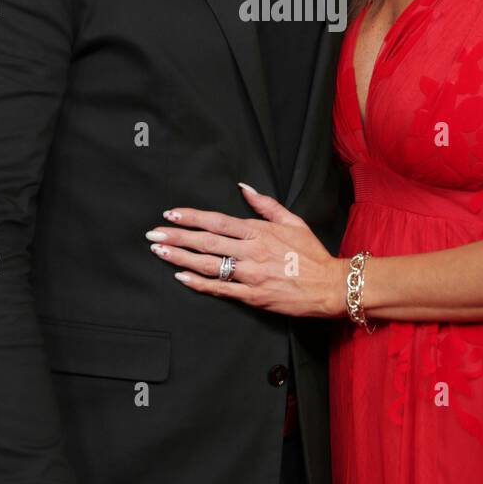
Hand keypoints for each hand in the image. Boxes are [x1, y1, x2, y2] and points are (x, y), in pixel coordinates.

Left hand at [145, 182, 347, 317]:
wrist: (329, 285)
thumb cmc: (312, 253)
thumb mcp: (292, 221)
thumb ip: (265, 204)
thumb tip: (243, 188)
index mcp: (258, 231)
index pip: (216, 221)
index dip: (191, 217)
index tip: (170, 213)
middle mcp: (251, 251)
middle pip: (205, 241)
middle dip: (176, 236)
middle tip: (153, 233)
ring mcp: (249, 274)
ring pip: (207, 264)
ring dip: (179, 256)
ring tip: (159, 251)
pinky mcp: (251, 296)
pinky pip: (219, 288)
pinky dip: (197, 283)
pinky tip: (180, 276)